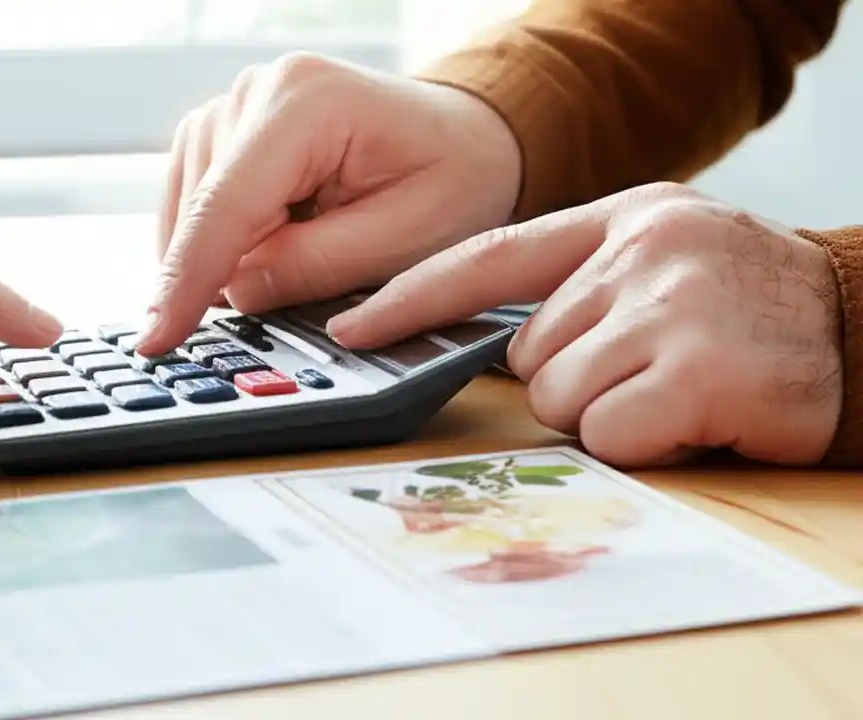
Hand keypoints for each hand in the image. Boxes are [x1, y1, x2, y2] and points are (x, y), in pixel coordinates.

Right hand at [138, 52, 520, 353]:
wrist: (466, 139)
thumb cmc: (451, 179)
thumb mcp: (406, 240)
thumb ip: (315, 267)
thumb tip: (234, 292)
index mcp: (306, 103)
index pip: (225, 205)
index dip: (186, 280)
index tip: (156, 340)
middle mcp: (256, 90)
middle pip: (200, 212)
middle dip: (230, 270)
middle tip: (301, 288)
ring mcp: (233, 106)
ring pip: (188, 213)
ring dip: (230, 255)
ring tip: (307, 247)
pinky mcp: (223, 132)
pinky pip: (195, 206)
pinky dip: (225, 243)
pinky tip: (277, 241)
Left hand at [329, 183, 841, 466]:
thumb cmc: (752, 309)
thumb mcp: (665, 264)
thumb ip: (580, 290)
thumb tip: (496, 350)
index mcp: (623, 219)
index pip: (488, 257)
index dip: (411, 298)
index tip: (350, 328)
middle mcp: (641, 250)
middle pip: (526, 355)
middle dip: (575, 382)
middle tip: (648, 373)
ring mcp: (671, 305)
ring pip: (559, 399)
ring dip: (612, 416)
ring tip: (677, 392)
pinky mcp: (699, 368)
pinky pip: (611, 434)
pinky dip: (648, 443)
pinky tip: (699, 417)